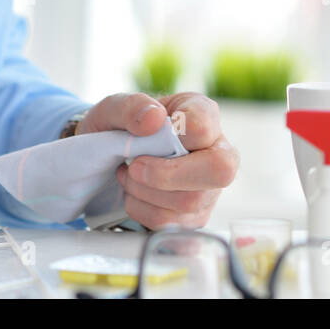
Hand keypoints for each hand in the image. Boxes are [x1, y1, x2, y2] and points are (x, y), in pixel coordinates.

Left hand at [78, 92, 239, 228]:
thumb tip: (154, 118)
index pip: (204, 127)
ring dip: (146, 192)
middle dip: (166, 175)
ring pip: (190, 202)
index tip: (146, 136)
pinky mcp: (196, 215)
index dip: (175, 136)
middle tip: (136, 166)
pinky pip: (172, 223)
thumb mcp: (115, 108)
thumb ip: (132, 106)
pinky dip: (142, 210)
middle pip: (219, 171)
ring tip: (130, 175)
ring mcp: (210, 186)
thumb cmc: (122, 128)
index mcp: (202, 112)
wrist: (110, 157)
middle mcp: (216, 149)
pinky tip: (136, 192)